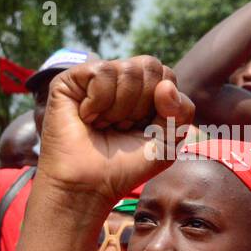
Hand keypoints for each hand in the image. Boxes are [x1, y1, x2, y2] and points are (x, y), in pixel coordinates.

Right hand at [38, 56, 194, 203]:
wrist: (89, 186)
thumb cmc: (125, 166)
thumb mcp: (168, 142)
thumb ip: (182, 111)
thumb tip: (165, 85)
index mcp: (141, 89)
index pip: (166, 73)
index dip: (160, 105)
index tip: (139, 129)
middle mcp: (117, 79)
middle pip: (149, 65)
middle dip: (140, 105)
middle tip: (120, 127)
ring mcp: (92, 79)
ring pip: (126, 70)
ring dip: (118, 109)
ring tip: (102, 125)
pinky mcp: (68, 81)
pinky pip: (101, 72)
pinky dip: (98, 102)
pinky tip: (86, 117)